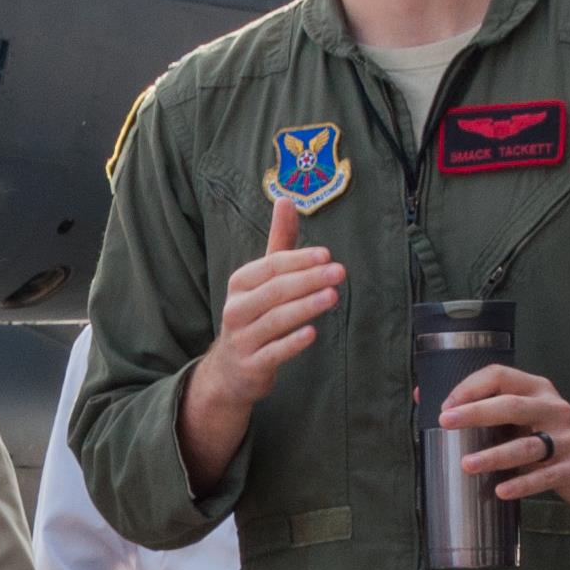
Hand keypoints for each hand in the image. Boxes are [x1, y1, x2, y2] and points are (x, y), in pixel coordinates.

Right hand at [180, 198, 343, 486]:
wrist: (230, 370)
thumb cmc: (254, 315)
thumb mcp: (262, 279)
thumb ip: (279, 242)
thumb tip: (285, 199)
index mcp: (240, 283)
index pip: (271, 266)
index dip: (299, 260)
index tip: (327, 255)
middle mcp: (236, 308)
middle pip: (275, 290)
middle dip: (308, 279)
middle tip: (340, 272)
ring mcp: (242, 338)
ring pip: (276, 319)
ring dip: (305, 307)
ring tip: (333, 297)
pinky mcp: (252, 365)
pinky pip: (273, 352)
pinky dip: (291, 343)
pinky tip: (312, 333)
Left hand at [439, 366, 569, 506]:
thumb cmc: (544, 436)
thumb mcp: (521, 415)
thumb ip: (481, 406)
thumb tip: (421, 398)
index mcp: (537, 389)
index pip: (502, 376)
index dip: (472, 387)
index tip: (445, 405)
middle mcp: (554, 408)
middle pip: (513, 406)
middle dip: (476, 413)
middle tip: (445, 423)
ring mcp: (567, 438)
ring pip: (527, 445)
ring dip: (494, 455)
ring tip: (466, 465)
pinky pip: (546, 476)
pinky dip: (522, 484)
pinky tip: (500, 490)